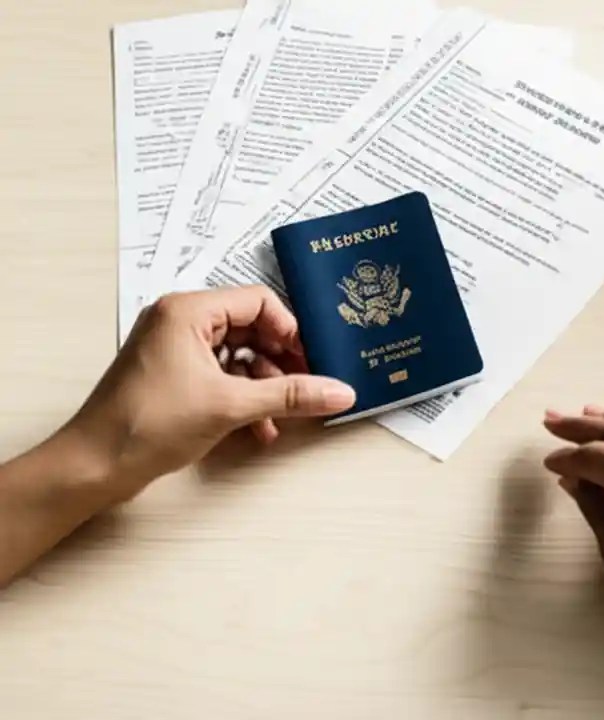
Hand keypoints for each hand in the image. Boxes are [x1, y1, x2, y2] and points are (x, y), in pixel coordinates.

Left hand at [63, 287, 355, 500]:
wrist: (94, 466)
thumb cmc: (149, 424)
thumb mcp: (231, 405)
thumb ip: (290, 395)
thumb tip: (340, 391)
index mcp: (188, 311)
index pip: (258, 302)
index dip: (290, 331)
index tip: (311, 361)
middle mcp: (179, 321)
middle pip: (250, 328)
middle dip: (281, 361)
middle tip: (306, 387)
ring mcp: (174, 349)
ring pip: (238, 355)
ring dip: (264, 385)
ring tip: (282, 415)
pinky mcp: (172, 376)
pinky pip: (221, 375)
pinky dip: (243, 396)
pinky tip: (259, 428)